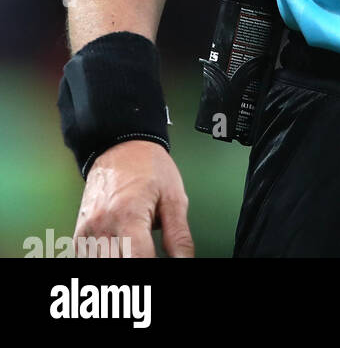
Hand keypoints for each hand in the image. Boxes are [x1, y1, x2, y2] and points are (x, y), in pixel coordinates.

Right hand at [72, 140, 194, 257]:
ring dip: (119, 262)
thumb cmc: (148, 166)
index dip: (153, 269)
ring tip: (135, 251)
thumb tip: (185, 260)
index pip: (139, 261)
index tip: (162, 265)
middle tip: (148, 253)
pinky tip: (118, 253)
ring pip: (99, 265)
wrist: (120, 145)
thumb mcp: (174, 197)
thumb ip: (179, 235)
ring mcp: (87, 231)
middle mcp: (102, 226)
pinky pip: (87, 259)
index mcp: (128, 216)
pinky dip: (104, 260)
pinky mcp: (80, 234)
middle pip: (117, 266)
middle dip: (135, 267)